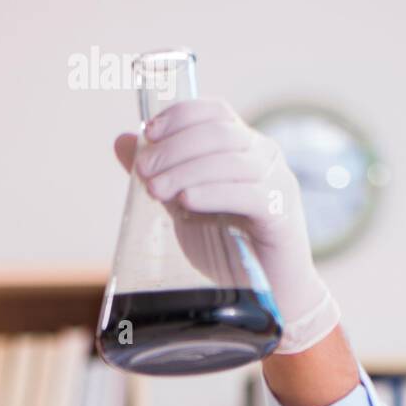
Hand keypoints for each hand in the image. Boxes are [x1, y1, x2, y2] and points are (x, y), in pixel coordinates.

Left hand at [113, 97, 338, 353]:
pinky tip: (187, 202)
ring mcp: (276, 182)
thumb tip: (124, 139)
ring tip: (154, 190)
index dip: (181, 115)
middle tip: (143, 172)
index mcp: (240, 148)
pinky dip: (214, 194)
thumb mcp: (183, 206)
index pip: (214, 112)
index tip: (148, 132)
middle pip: (219, 133)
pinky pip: (249, 195)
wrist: (268, 293)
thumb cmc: (225, 249)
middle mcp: (262, 157)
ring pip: (231, 161)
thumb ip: (159, 174)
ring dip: (187, 171)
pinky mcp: (281, 214)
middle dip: (175, 149)